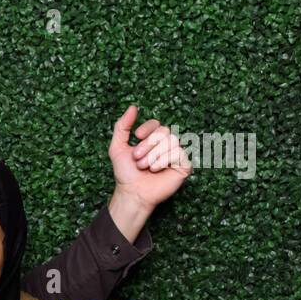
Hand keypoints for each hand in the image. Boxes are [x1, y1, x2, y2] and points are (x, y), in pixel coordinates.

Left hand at [107, 105, 192, 240]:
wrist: (132, 192)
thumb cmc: (125, 173)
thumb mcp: (117, 147)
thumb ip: (122, 126)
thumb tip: (133, 107)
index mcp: (153, 139)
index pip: (156, 124)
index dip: (147, 129)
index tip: (136, 137)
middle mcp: (166, 145)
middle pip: (165, 131)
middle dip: (148, 145)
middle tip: (138, 160)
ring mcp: (176, 155)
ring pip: (172, 141)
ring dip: (154, 155)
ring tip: (146, 167)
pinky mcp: (184, 166)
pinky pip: (180, 154)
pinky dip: (164, 161)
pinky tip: (157, 170)